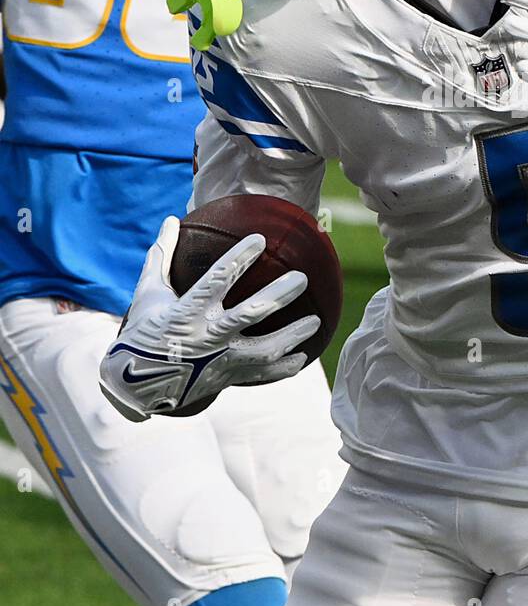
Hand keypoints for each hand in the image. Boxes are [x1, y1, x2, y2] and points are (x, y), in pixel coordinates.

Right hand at [99, 216, 319, 421]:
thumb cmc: (143, 332)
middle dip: (278, 295)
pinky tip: (301, 358)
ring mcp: (218, 361)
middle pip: (249, 314)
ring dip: (291, 336)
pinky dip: (282, 368)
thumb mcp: (148, 294)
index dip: (239, 259)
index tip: (261, 239)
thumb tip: (170, 218)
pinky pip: (259, 374)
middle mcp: (206, 337)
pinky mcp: (226, 378)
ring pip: (263, 349)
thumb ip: (161, 256)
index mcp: (186, 313)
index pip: (217, 280)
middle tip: (301, 278)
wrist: (135, 387)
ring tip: (315, 320)